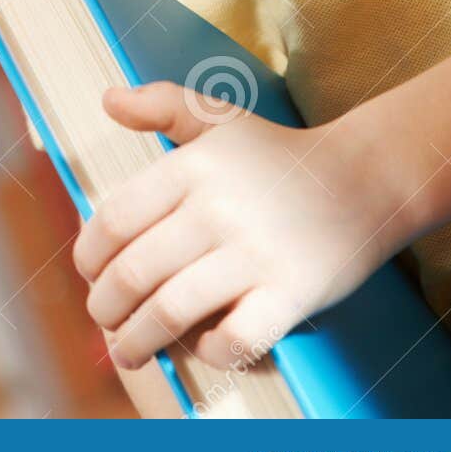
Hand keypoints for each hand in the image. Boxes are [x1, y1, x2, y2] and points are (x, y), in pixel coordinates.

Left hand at [72, 81, 416, 374]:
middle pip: (134, 273)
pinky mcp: (290, 293)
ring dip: (136, 342)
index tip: (89, 275)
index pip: (114, 220)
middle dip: (105, 308)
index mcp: (193, 165)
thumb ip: (161, 104)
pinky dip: (206, 352)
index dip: (88, 257)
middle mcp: (218, 207)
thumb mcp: (219, 117)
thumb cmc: (278, 154)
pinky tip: (200, 344)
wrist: (362, 180)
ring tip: (127, 351)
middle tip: (104, 318)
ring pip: (170, 312)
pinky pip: (230, 339)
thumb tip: (108, 100)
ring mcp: (255, 252)